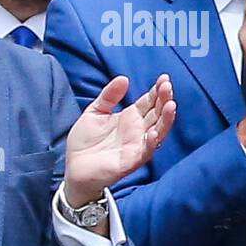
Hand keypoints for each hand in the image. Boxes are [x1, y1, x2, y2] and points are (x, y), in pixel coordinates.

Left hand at [64, 74, 175, 206]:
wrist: (75, 168)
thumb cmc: (85, 142)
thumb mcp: (95, 112)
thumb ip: (109, 96)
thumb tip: (124, 78)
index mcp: (131, 117)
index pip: (150, 102)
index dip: (157, 91)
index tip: (164, 78)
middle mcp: (139, 130)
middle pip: (157, 113)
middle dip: (164, 99)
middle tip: (168, 87)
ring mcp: (138, 145)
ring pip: (159, 130)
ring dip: (166, 119)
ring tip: (171, 105)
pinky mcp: (133, 160)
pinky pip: (146, 151)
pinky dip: (152, 142)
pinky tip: (154, 132)